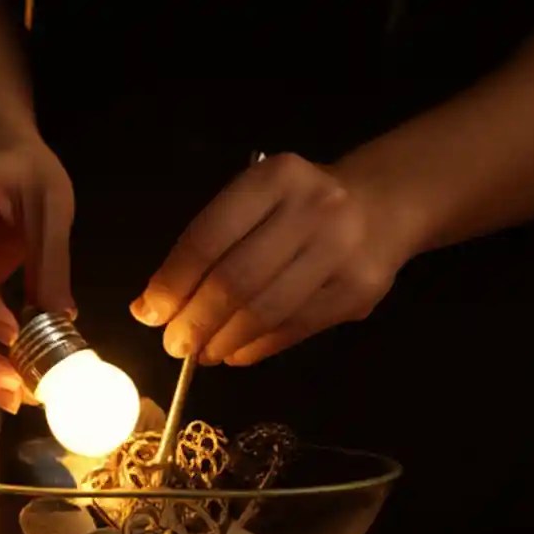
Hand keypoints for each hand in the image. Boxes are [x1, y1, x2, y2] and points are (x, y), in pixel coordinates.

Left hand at [130, 152, 419, 365]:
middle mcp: (312, 210)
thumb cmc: (297, 205)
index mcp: (273, 179)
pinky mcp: (359, 292)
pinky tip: (233, 353)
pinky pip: (294, 329)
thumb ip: (204, 246)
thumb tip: (149, 307)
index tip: (148, 313)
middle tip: (173, 344)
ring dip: (221, 341)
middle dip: (194, 321)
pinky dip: (254, 348)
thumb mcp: (253, 200)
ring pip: (264, 312)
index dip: (171, 284)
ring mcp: (341, 252)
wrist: (384, 203)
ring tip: (200, 353)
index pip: (206, 239)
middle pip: (234, 281)